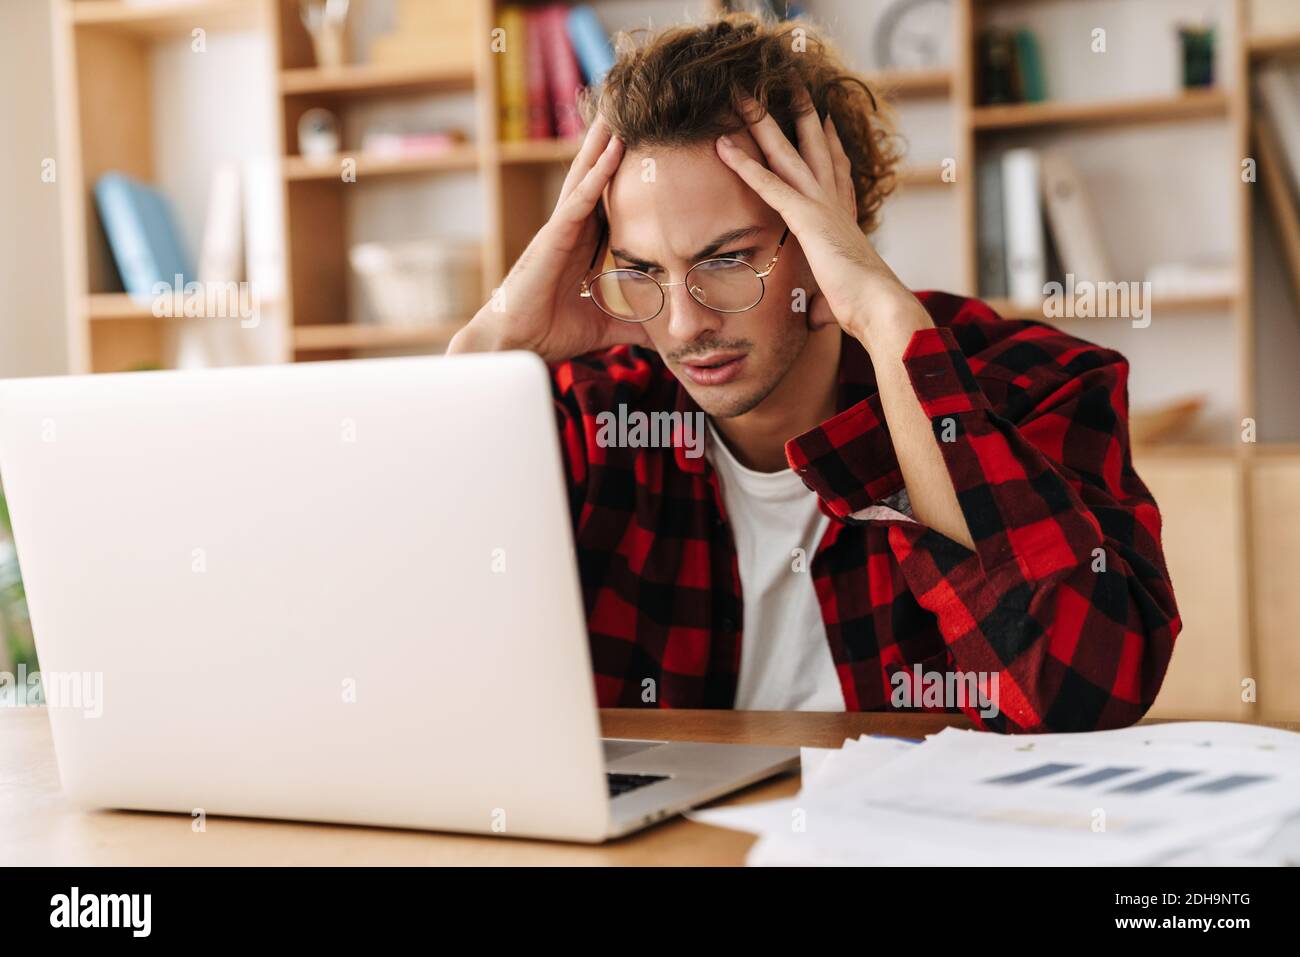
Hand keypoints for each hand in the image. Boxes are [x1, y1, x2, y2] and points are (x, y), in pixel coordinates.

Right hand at [450, 117, 649, 361]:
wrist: (516, 344)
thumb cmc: (550, 331)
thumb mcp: (606, 326)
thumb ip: (636, 326)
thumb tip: (668, 336)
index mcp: (584, 245)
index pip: (611, 201)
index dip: (627, 173)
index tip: (649, 146)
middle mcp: (572, 230)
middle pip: (596, 177)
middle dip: (611, 144)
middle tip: (632, 108)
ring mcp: (560, 231)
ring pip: (586, 178)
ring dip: (603, 145)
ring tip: (620, 111)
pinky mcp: (552, 239)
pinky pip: (578, 202)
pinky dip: (596, 177)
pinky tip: (612, 153)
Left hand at [714, 94, 931, 350]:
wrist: (880, 309)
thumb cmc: (864, 310)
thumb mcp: (837, 301)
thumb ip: (822, 304)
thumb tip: (815, 318)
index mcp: (846, 219)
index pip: (836, 173)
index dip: (831, 144)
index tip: (827, 120)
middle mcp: (836, 204)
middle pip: (814, 148)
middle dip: (801, 114)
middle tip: (793, 84)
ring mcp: (821, 206)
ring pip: (786, 153)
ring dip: (762, 124)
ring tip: (743, 95)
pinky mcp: (805, 218)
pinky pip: (767, 184)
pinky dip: (744, 165)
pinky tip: (723, 146)